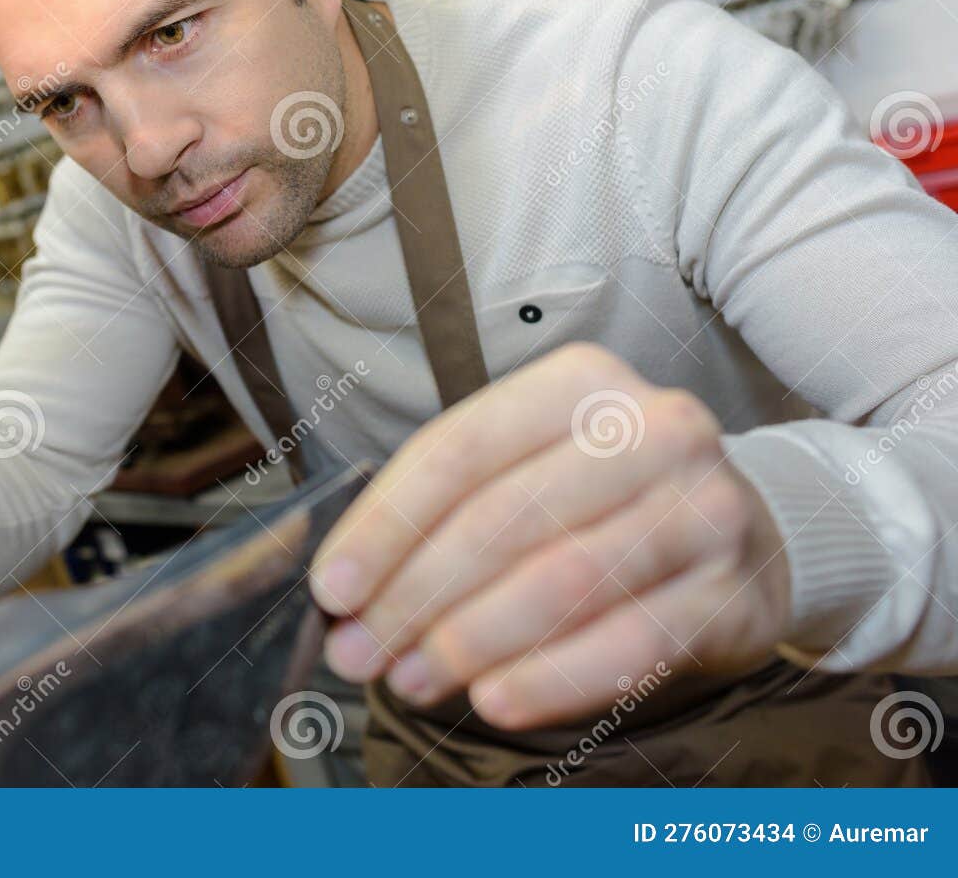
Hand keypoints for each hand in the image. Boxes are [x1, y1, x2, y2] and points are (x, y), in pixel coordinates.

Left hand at [310, 343, 791, 729]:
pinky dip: (550, 679)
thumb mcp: (530, 466)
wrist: (750, 530)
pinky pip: (628, 645)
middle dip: (415, 596)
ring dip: (470, 643)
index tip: (332, 590)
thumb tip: (346, 595)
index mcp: (578, 382)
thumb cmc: (604, 497)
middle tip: (359, 653)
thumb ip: (445, 511)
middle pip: (503, 519)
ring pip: (561, 581)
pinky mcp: (732, 591)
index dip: (386, 526)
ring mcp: (702, 507)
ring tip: (411, 681)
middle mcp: (650, 429)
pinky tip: (493, 701)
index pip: (459, 451)